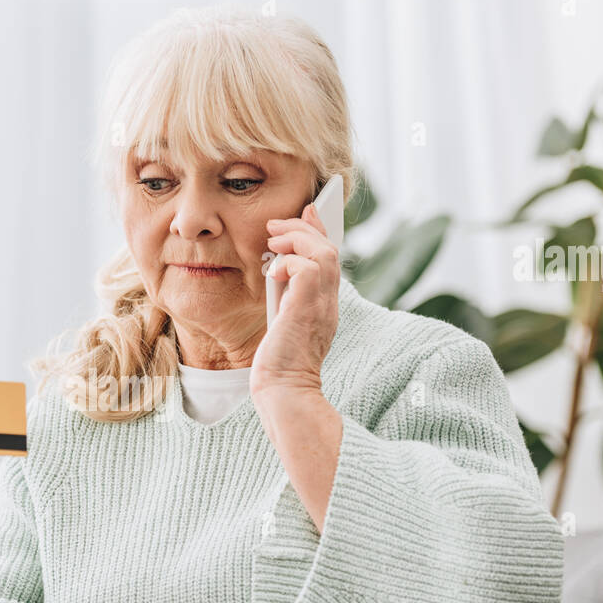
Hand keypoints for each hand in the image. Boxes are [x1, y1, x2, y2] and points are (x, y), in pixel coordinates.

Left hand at [252, 203, 340, 396]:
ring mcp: (322, 305)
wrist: (284, 391)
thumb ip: (286, 296)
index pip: (329, 258)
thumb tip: (276, 268)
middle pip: (329, 249)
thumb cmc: (279, 365)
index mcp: (324, 305)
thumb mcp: (284, 322)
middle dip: (304, 227)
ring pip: (322, 252)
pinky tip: (272, 272)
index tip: (307, 211)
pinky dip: (288, 262)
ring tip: (272, 240)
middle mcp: (329, 302)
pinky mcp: (307, 307)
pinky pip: (306, 267)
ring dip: (296, 239)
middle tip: (276, 225)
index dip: (319, 231)